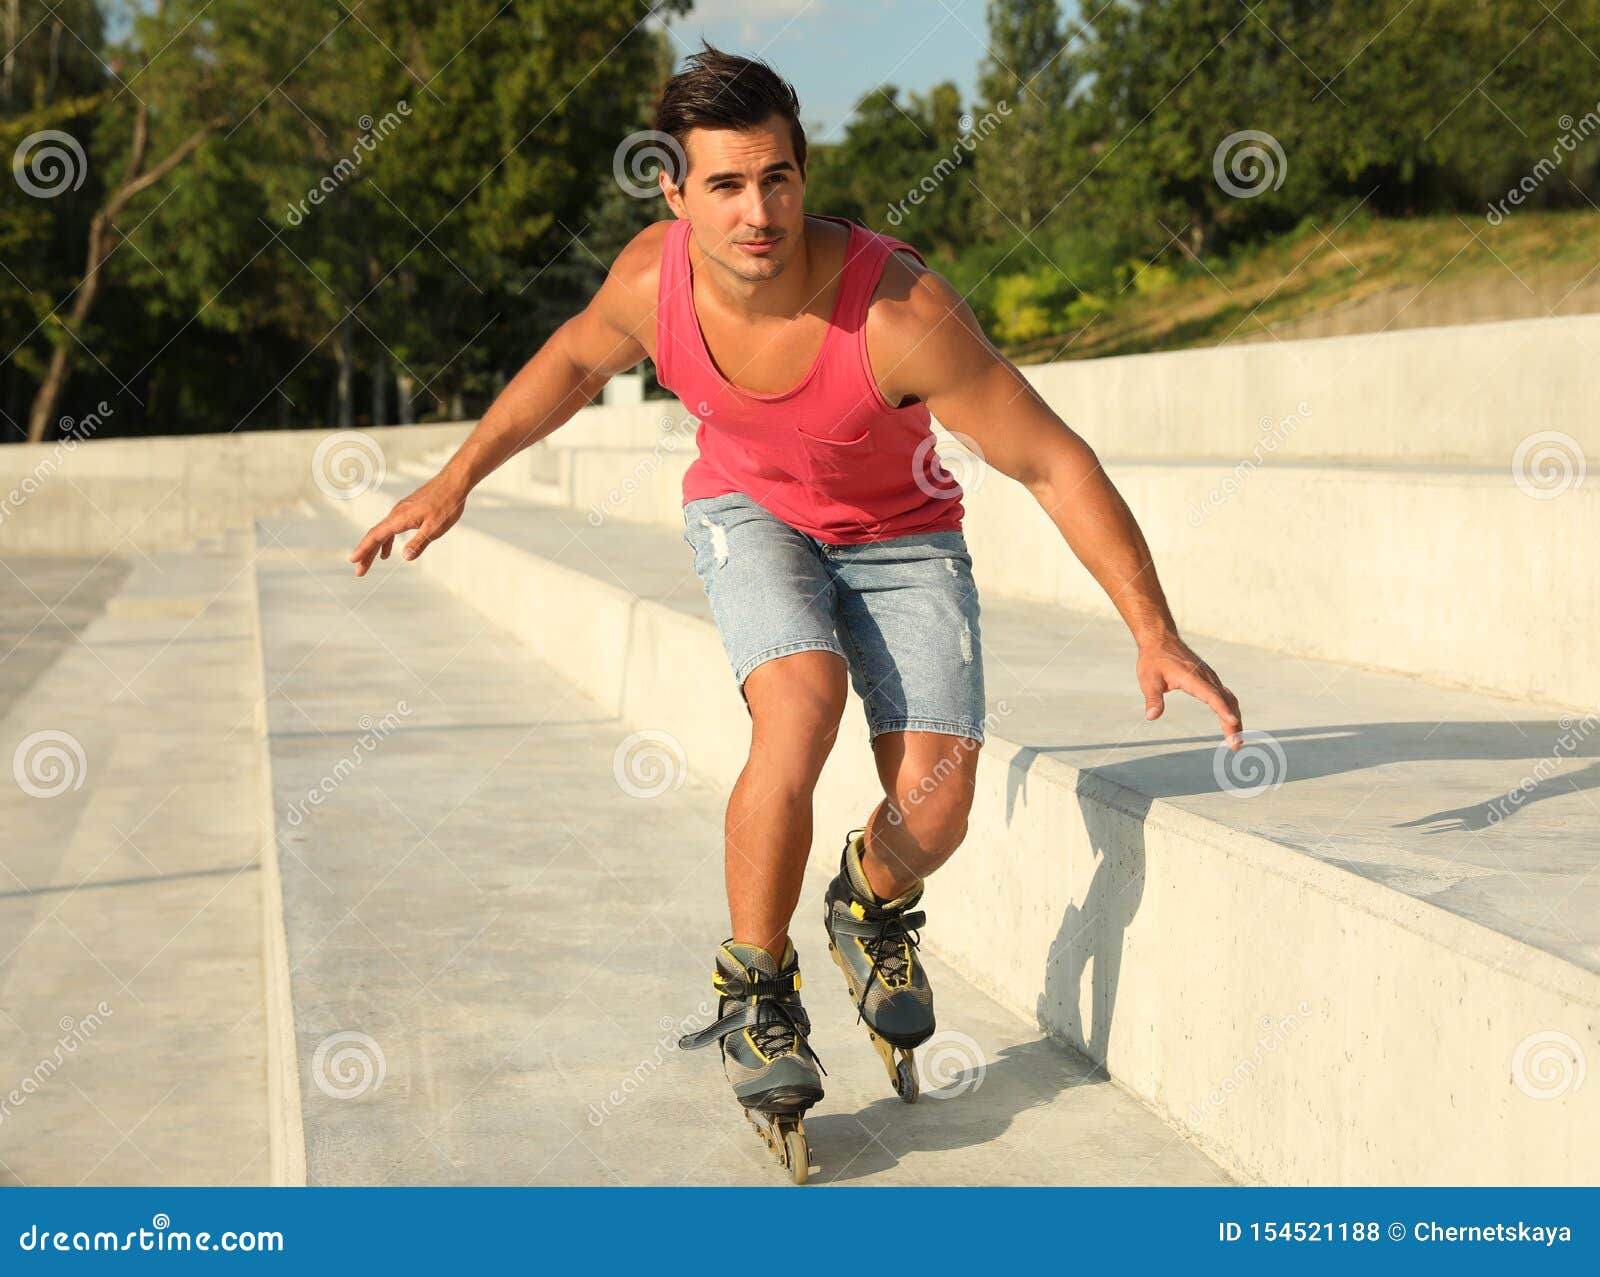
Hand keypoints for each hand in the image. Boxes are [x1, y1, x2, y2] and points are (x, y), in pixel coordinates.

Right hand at [347, 471, 469, 576]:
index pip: (375, 536)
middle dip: (366, 554)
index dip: (364, 550)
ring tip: (370, 563)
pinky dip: (387, 540)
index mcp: (400, 518)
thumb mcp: (435, 528)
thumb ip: (419, 543)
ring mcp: (401, 511)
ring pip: (383, 532)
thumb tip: (405, 557)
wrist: (453, 483)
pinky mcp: (408, 510)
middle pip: (376, 536)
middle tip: (359, 571)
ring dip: (375, 548)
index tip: (353, 561)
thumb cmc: (446, 504)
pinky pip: (392, 528)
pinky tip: (388, 551)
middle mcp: (396, 513)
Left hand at [1136, 631, 1243, 750]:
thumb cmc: (1153, 660)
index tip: (1232, 721)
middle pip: (1225, 700)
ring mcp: (1210, 677)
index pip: (1211, 694)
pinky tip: (1231, 723)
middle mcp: (1206, 677)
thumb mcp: (1148, 680)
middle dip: (1233, 722)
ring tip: (1236, 741)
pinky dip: (1230, 710)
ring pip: (1228, 698)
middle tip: (1235, 745)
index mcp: (1192, 677)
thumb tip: (1151, 716)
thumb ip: (1152, 698)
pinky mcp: (1210, 679)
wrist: (1160, 640)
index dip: (1222, 708)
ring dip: (1234, 719)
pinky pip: (1225, 696)